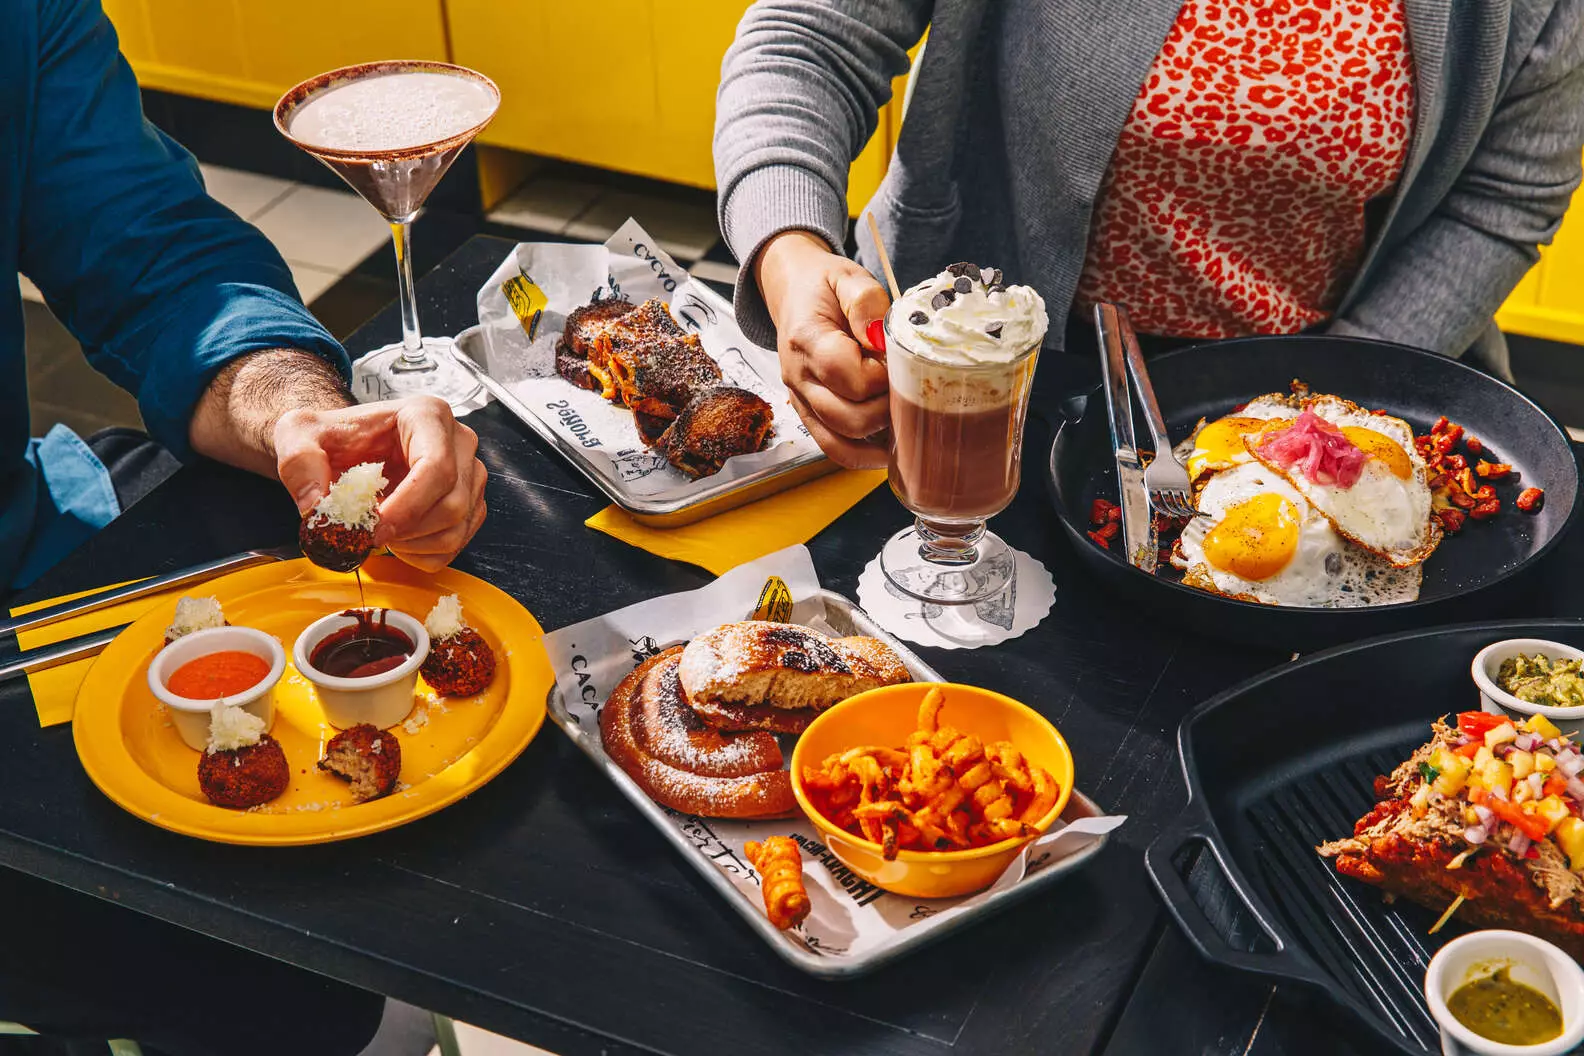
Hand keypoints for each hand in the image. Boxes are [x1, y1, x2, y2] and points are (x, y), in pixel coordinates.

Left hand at [272, 397, 487, 572]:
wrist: (344, 447)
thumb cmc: (332, 437)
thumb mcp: (299, 434)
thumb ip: (299, 461)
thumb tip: (316, 505)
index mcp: (426, 415)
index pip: (436, 466)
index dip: (408, 506)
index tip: (373, 529)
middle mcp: (458, 442)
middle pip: (453, 503)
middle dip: (408, 530)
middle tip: (368, 534)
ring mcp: (468, 474)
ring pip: (456, 527)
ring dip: (414, 544)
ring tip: (379, 532)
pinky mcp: (468, 503)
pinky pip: (455, 544)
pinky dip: (422, 554)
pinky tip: (396, 540)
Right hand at [755, 231, 890, 468]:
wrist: (793, 293)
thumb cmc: (823, 286)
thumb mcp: (848, 277)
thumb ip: (866, 302)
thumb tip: (880, 337)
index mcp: (806, 339)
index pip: (849, 377)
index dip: (883, 377)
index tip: (898, 362)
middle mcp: (798, 377)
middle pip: (848, 418)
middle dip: (887, 410)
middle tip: (907, 390)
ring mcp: (801, 400)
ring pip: (840, 444)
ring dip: (879, 439)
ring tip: (904, 420)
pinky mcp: (809, 414)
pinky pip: (835, 449)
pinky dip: (864, 455)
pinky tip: (890, 446)